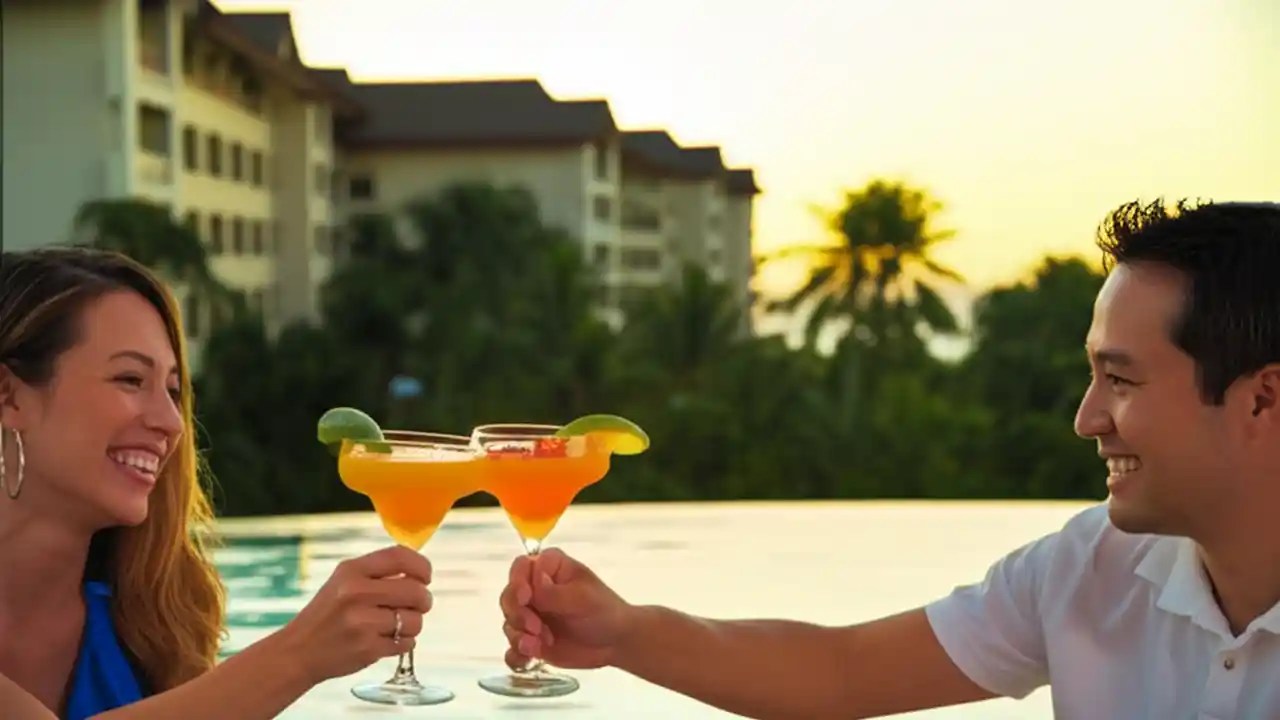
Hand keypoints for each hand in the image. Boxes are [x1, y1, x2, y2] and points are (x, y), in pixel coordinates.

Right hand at [275, 545, 432, 682]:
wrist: (299, 650)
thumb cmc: (328, 613)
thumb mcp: (343, 581)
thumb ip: (378, 572)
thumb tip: (419, 569)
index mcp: (352, 571)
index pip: (400, 557)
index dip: (421, 566)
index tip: (426, 577)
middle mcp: (356, 593)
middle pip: (416, 591)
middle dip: (423, 600)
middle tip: (418, 605)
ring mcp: (362, 622)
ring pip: (416, 620)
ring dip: (413, 625)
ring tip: (395, 625)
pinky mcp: (368, 649)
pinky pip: (407, 643)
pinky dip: (403, 643)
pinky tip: (386, 640)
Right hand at [499, 548, 633, 670]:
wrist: (615, 641)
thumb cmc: (603, 610)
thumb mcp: (582, 598)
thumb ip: (554, 593)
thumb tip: (533, 582)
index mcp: (549, 568)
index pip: (521, 567)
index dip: (518, 581)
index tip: (526, 597)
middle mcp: (534, 589)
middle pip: (509, 596)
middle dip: (518, 614)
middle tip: (535, 628)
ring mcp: (531, 615)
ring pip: (509, 622)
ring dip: (519, 636)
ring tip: (539, 645)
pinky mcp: (531, 640)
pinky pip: (512, 648)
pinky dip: (516, 655)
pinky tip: (528, 659)